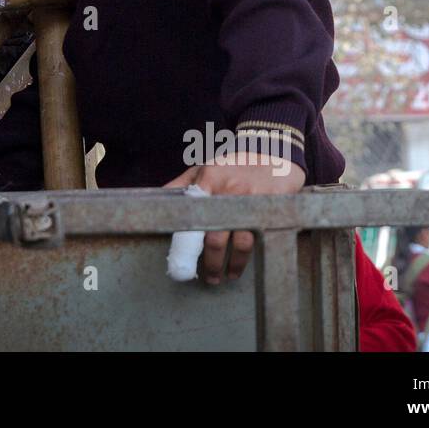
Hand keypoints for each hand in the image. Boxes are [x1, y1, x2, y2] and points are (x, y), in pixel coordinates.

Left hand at [163, 155, 305, 285]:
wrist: (271, 150)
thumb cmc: (232, 163)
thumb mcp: (204, 168)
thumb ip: (182, 185)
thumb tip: (157, 198)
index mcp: (208, 181)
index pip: (193, 216)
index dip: (187, 242)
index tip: (182, 260)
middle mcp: (229, 192)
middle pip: (216, 237)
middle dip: (212, 262)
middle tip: (209, 277)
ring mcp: (251, 201)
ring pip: (241, 243)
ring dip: (233, 264)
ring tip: (227, 275)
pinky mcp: (269, 208)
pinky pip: (260, 238)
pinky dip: (251, 255)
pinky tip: (244, 264)